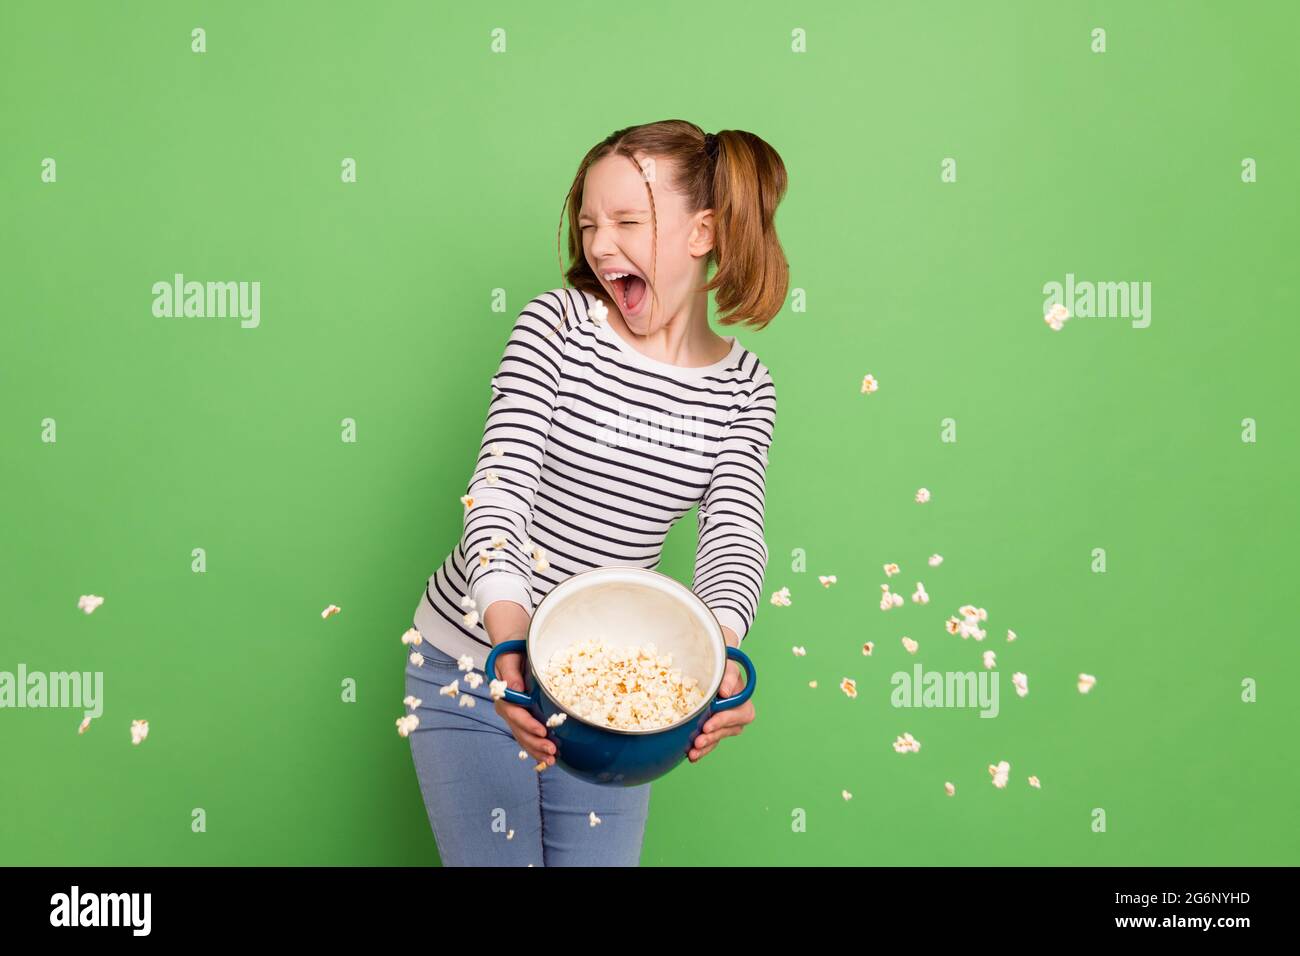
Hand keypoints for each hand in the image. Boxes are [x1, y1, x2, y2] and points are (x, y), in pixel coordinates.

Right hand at [490, 640, 555, 767]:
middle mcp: (508, 708)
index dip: (528, 724)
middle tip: (552, 752)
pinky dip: (536, 747)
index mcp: (503, 696)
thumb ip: (511, 672)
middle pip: (519, 731)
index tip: (542, 731)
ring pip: (523, 737)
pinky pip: (528, 735)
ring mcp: (515, 715)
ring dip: (536, 750)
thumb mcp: (510, 657)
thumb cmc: (512, 651)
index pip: (515, 714)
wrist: (512, 650)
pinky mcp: (523, 717)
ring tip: (552, 760)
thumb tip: (515, 688)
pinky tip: (548, 757)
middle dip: (535, 743)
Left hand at [689, 627, 753, 762]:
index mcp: (744, 705)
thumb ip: (729, 678)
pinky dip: (701, 750)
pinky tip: (692, 755)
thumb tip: (725, 691)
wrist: (716, 674)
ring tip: (693, 753)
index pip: (736, 716)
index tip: (707, 725)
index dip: (722, 722)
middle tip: (698, 742)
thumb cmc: (724, 670)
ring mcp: (725, 727)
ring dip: (705, 747)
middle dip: (711, 737)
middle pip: (725, 731)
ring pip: (717, 739)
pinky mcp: (714, 731)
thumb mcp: (729, 668)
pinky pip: (710, 743)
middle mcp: (737, 719)